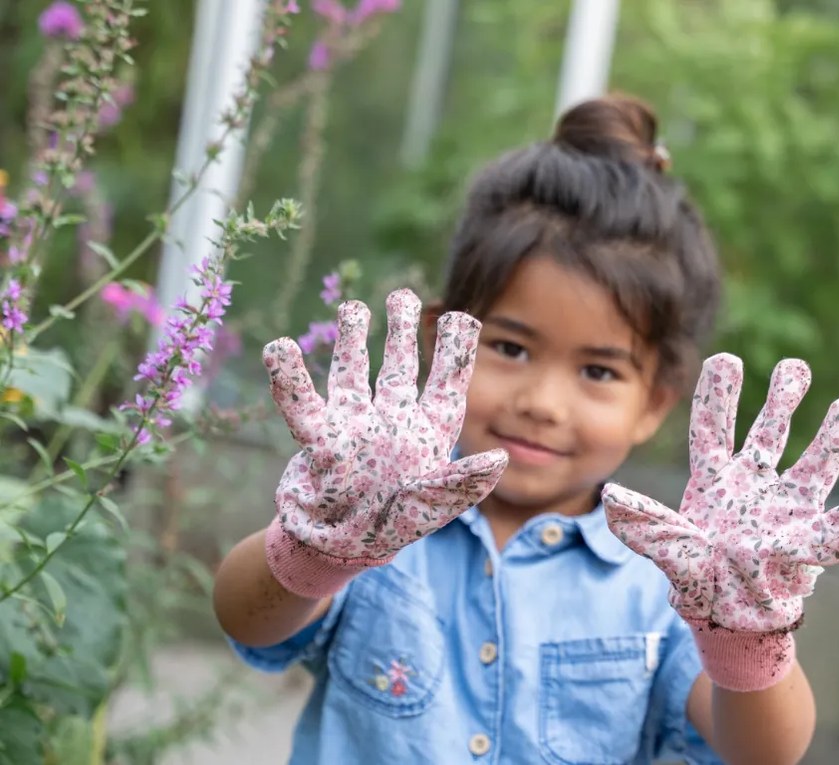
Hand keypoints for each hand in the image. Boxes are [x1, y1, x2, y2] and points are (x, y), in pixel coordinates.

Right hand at [262, 289, 505, 593]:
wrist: (340, 551)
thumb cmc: (393, 528)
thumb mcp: (434, 507)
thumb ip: (462, 483)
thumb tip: (499, 460)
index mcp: (427, 435)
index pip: (445, 385)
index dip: (454, 352)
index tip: (461, 317)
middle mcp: (392, 423)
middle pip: (399, 368)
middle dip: (401, 331)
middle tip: (401, 294)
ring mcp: (355, 426)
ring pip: (354, 373)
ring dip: (353, 341)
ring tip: (354, 307)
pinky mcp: (320, 439)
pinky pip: (302, 404)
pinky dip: (289, 379)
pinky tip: (278, 349)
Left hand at [603, 354, 838, 633]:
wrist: (729, 621)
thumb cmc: (698, 584)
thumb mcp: (670, 551)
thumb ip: (647, 525)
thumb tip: (612, 498)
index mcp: (713, 483)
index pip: (714, 429)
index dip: (719, 396)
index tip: (726, 359)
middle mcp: (751, 486)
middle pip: (768, 434)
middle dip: (782, 400)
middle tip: (795, 366)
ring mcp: (783, 507)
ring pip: (811, 463)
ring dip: (831, 436)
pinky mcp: (810, 536)